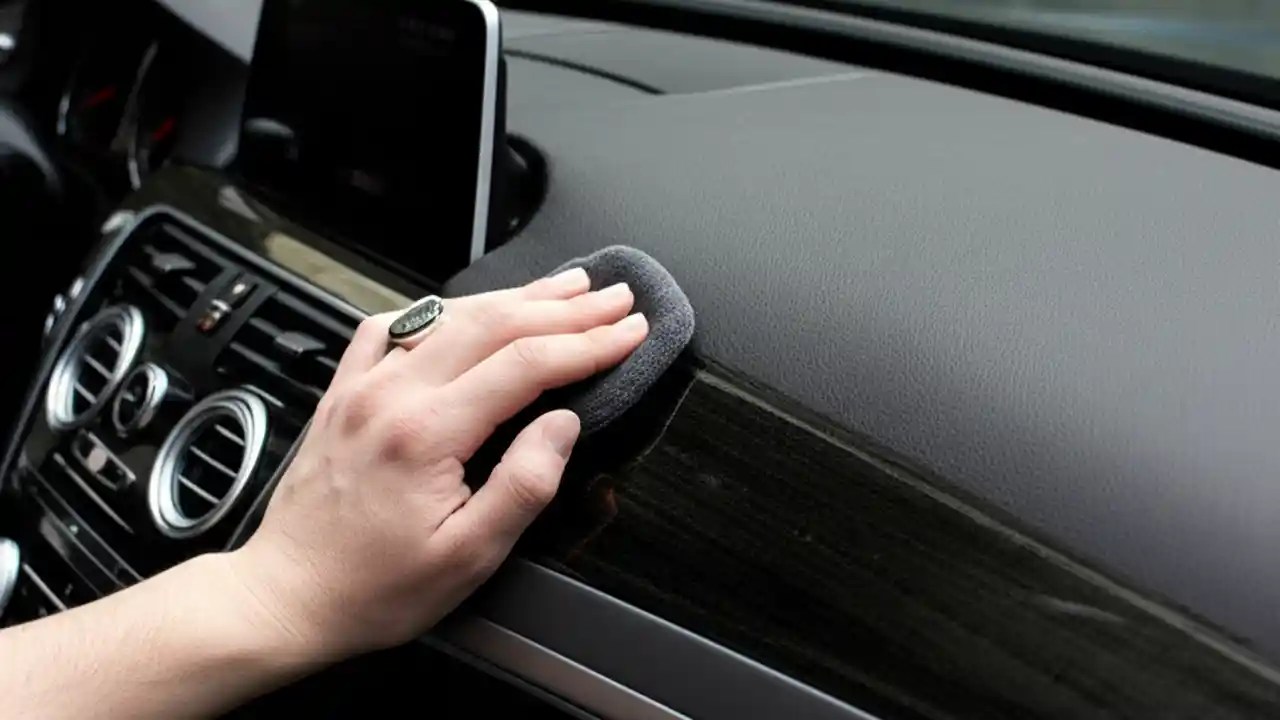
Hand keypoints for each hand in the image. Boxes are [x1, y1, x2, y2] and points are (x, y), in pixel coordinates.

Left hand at [227, 268, 645, 656]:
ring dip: (514, 297)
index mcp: (426, 433)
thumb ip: (524, 485)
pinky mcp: (344, 392)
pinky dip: (443, 308)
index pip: (526, 364)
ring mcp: (362, 386)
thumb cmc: (375, 589)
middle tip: (614, 298)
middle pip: (494, 324)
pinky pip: (395, 326)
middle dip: (565, 308)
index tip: (630, 332)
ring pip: (449, 315)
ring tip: (565, 288)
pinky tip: (467, 307)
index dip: (588, 344)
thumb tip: (563, 424)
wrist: (287, 597)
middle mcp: (391, 394)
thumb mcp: (469, 557)